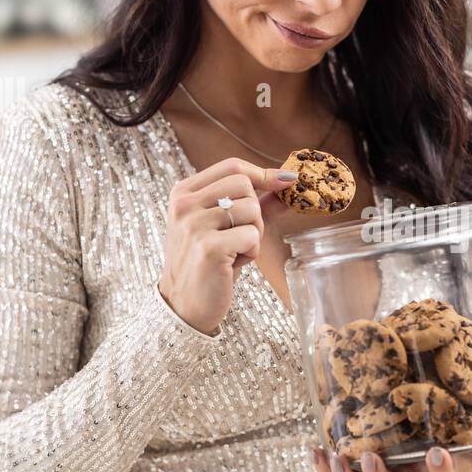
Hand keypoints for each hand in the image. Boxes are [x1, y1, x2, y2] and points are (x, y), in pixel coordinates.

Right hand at [158, 156, 296, 335]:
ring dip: (254, 235)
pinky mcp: (209, 247)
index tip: (283, 181)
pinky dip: (251, 252)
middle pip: (245, 185)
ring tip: (234, 252)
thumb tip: (287, 182)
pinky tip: (233, 265)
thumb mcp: (223, 227)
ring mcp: (194, 225)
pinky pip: (252, 236)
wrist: (184, 305)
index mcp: (183, 193)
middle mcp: (184, 204)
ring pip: (252, 210)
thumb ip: (253, 203)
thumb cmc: (207, 263)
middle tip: (240, 237)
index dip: (262, 173)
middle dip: (255, 212)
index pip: (232, 166)